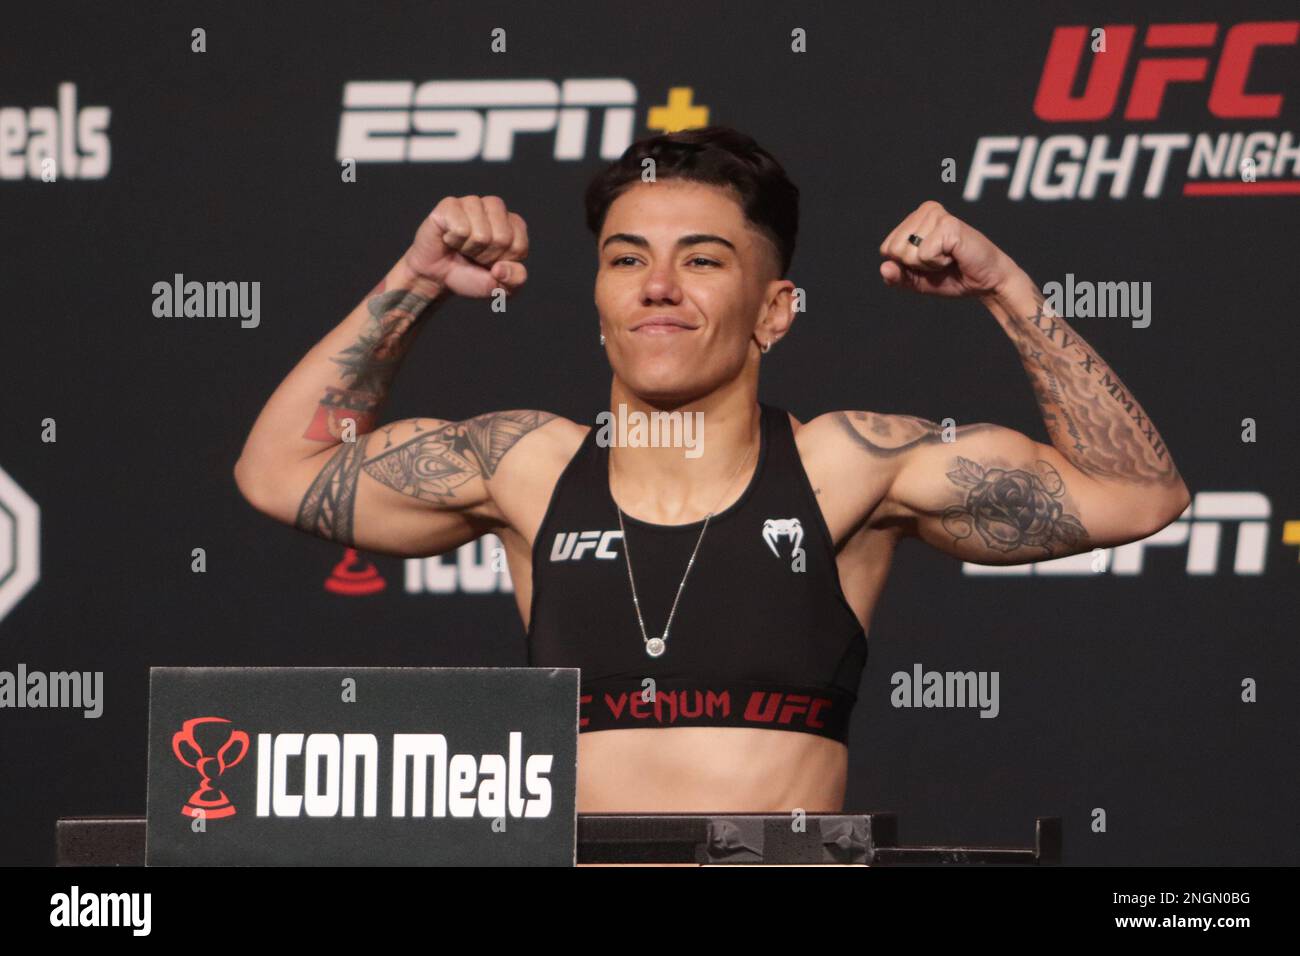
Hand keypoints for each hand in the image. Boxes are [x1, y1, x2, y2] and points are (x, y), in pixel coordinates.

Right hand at [403, 195, 528, 298]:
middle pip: (502, 238)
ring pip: (481, 234)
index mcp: (514, 225)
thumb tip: (501, 269)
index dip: (503, 263)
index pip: (519, 246)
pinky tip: (449, 238)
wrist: (437, 277)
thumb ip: (515, 280)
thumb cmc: (470, 275)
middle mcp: (495, 208)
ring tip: (462, 247)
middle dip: (486, 256)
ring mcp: (472, 203)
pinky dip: (453, 241)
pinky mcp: (450, 204)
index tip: (491, 263)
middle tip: (473, 255)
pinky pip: (460, 228)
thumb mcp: (500, 286)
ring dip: (469, 249)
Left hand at [878, 201, 1020, 297]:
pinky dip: (938, 263)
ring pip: (908, 252)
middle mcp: (925, 210)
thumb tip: (883, 268)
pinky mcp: (949, 224)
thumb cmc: (953, 277)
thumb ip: (898, 276)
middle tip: (940, 260)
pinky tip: (955, 255)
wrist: (986, 282)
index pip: (886, 249)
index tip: (928, 262)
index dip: (905, 265)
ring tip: (949, 257)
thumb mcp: (917, 281)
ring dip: (928, 264)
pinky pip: (924, 254)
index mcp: (915, 218)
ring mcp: (937, 215)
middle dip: (915, 265)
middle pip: (893, 250)